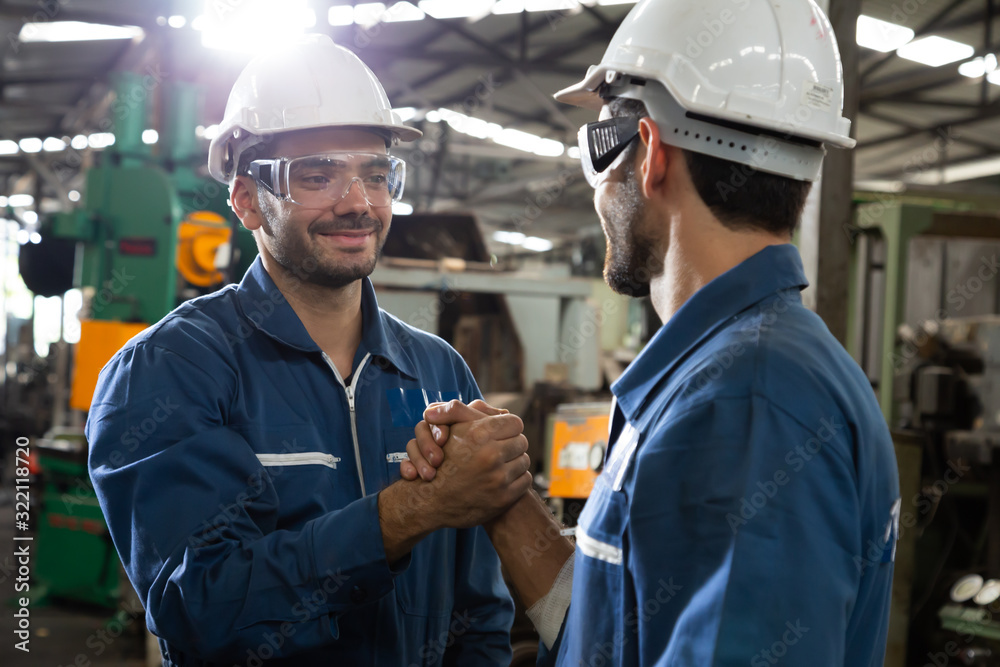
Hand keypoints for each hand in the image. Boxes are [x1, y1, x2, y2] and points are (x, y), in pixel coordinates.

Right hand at [399, 412, 531, 529]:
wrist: (432, 500)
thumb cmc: (443, 460)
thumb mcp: (450, 429)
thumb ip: (467, 411)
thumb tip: (503, 411)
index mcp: (479, 435)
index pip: (515, 423)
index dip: (508, 427)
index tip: (502, 433)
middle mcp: (490, 456)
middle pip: (522, 442)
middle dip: (512, 444)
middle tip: (501, 449)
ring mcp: (498, 479)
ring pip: (524, 461)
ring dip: (515, 462)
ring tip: (500, 464)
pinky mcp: (504, 498)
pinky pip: (525, 480)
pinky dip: (516, 480)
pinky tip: (502, 479)